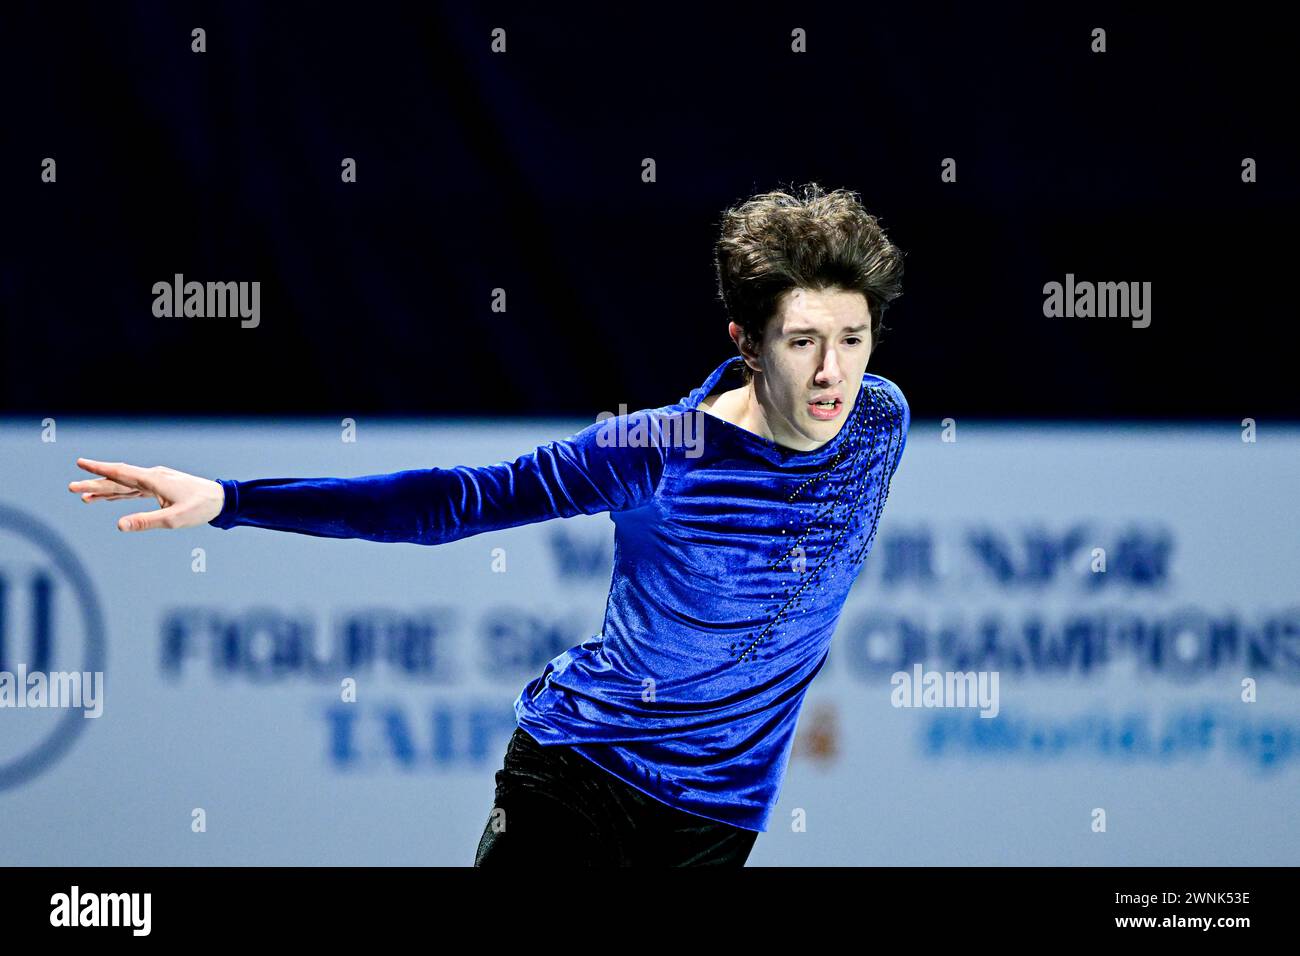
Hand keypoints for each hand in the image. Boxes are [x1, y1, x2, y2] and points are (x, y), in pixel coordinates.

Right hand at [68, 458, 225, 531]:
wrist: (222, 500)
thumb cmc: (200, 508)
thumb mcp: (174, 520)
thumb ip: (146, 522)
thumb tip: (119, 526)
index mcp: (153, 480)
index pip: (121, 473)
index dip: (99, 470)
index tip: (80, 464)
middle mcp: (152, 477)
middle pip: (118, 480)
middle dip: (94, 484)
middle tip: (71, 487)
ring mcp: (156, 482)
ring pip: (124, 486)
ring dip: (104, 491)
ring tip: (83, 496)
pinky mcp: (160, 489)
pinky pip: (134, 491)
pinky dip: (120, 495)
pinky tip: (108, 499)